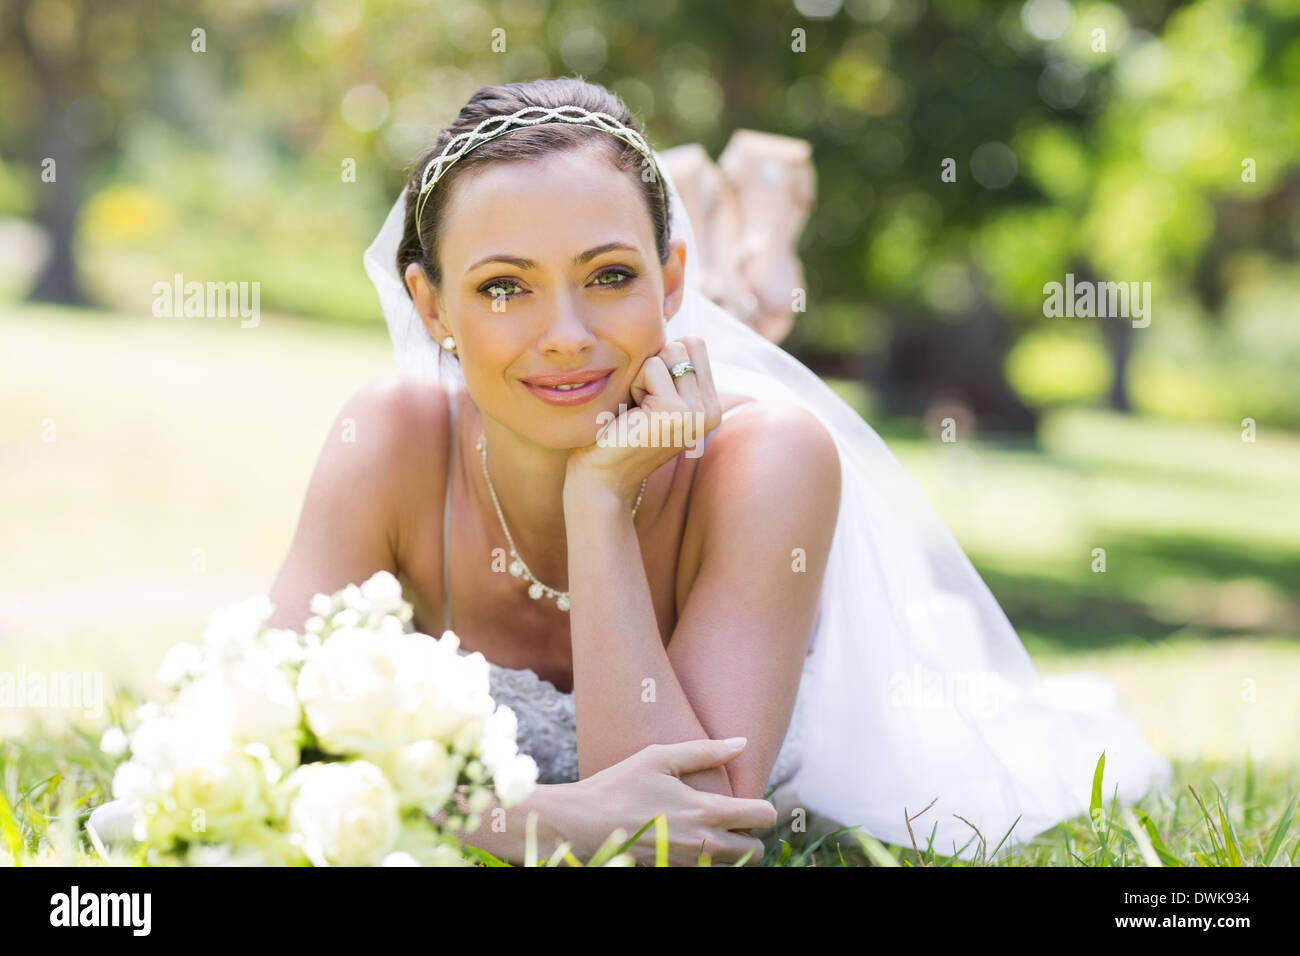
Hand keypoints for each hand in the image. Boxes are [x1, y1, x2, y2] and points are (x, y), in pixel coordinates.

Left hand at [565, 336, 721, 506]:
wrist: (604, 477)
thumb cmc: (619, 432)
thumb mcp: (655, 396)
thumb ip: (672, 368)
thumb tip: (667, 313)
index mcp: (712, 405)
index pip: (695, 344)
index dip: (664, 359)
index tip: (650, 396)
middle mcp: (712, 410)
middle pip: (686, 343)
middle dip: (655, 365)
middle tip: (641, 403)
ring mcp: (697, 412)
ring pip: (669, 352)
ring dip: (643, 375)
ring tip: (636, 409)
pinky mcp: (676, 411)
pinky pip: (651, 367)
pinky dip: (634, 385)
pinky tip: (630, 415)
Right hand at [567, 738, 777, 865]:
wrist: (582, 824)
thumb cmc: (619, 785)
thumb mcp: (660, 757)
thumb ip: (705, 751)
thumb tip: (741, 743)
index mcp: (707, 811)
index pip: (764, 816)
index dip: (763, 807)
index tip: (747, 801)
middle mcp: (705, 843)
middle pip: (758, 851)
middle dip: (751, 836)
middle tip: (731, 821)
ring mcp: (689, 864)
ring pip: (734, 867)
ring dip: (731, 852)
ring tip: (710, 833)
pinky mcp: (673, 872)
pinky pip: (705, 873)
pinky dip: (707, 862)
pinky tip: (689, 843)